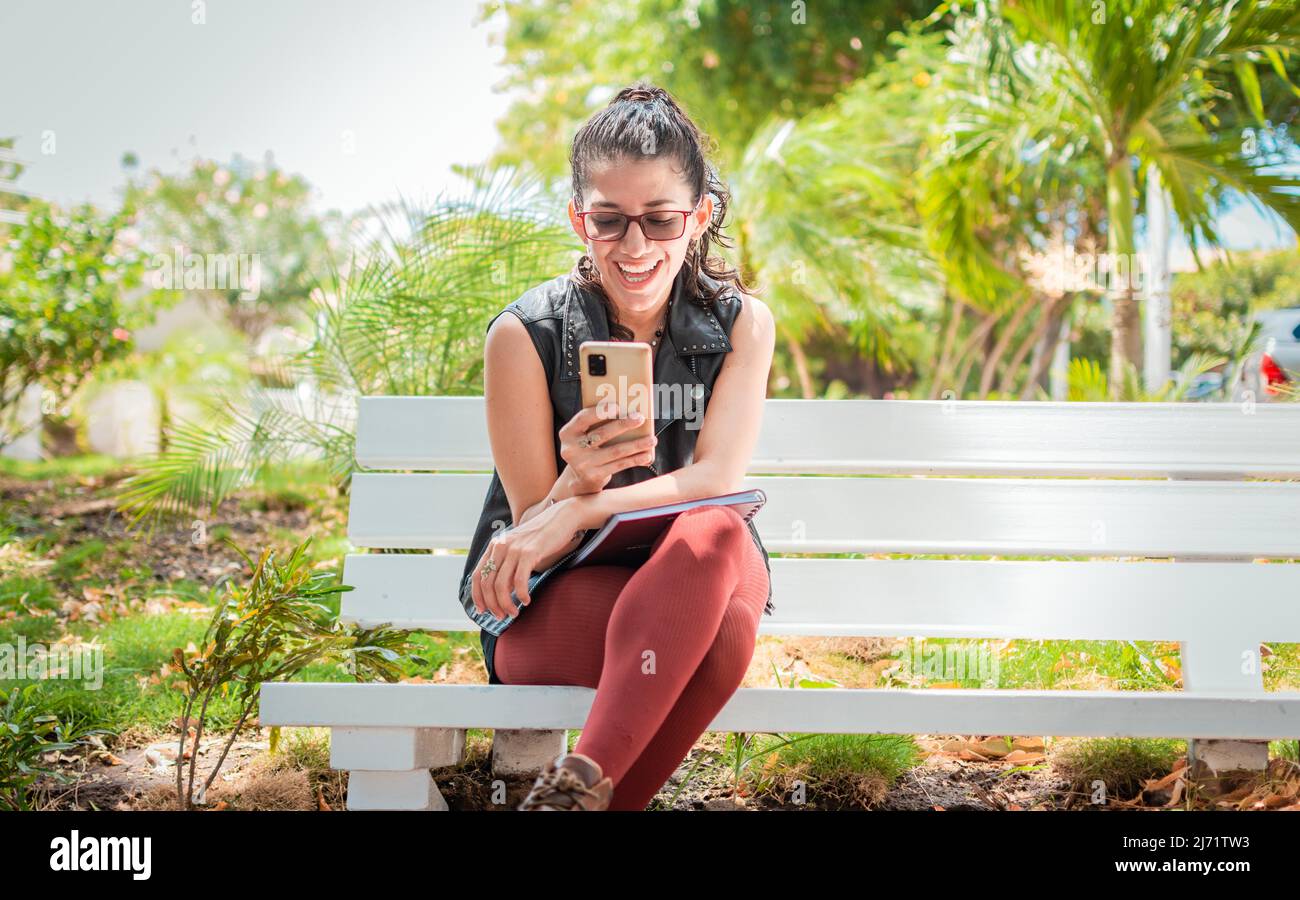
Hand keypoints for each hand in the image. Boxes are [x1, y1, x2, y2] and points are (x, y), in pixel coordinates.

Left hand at [471, 495, 589, 620]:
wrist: (561, 518)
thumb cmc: (541, 537)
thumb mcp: (518, 548)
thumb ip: (507, 565)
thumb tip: (502, 591)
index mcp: (495, 546)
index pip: (478, 575)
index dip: (477, 596)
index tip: (482, 611)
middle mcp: (500, 546)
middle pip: (487, 583)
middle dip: (492, 604)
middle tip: (501, 616)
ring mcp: (514, 549)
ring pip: (500, 585)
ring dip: (505, 604)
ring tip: (514, 613)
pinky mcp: (529, 553)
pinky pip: (519, 581)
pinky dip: (521, 595)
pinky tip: (526, 601)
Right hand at [558, 401, 657, 494]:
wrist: (580, 478)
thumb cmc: (588, 447)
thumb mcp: (584, 434)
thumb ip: (596, 422)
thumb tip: (626, 409)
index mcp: (567, 433)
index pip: (583, 418)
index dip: (600, 412)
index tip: (618, 406)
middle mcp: (571, 449)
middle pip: (602, 434)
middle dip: (623, 425)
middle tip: (640, 418)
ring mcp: (583, 464)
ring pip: (615, 451)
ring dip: (636, 444)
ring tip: (651, 439)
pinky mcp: (595, 476)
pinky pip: (619, 465)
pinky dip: (635, 459)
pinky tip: (647, 455)